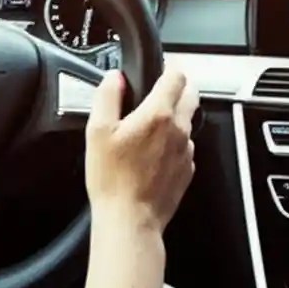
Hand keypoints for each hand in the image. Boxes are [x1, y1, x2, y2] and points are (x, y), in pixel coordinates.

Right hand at [85, 68, 198, 233]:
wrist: (130, 219)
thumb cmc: (112, 178)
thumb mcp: (97, 130)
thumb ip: (107, 96)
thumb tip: (115, 78)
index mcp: (158, 114)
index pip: (177, 75)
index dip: (169, 68)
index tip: (160, 70)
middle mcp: (179, 130)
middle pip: (191, 95)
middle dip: (178, 88)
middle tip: (158, 93)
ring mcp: (187, 151)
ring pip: (188, 122)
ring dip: (175, 118)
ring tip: (149, 129)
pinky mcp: (187, 170)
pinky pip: (185, 147)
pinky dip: (173, 144)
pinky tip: (153, 154)